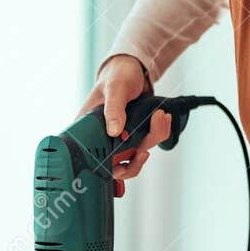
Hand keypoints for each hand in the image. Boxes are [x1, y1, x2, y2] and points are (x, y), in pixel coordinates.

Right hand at [75, 54, 170, 183]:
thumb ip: (113, 109)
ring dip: (152, 138)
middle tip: (143, 152)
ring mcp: (121, 138)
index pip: (88, 160)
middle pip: (115, 167)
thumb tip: (114, 131)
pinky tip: (162, 118)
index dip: (102, 174)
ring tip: (160, 116)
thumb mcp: (114, 89)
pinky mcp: (137, 135)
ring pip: (137, 155)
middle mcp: (103, 138)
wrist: (136, 70)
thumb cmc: (118, 76)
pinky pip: (149, 143)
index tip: (116, 180)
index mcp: (87, 129)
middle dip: (133, 162)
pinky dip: (159, 132)